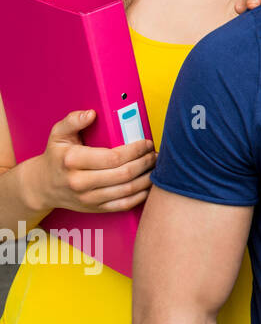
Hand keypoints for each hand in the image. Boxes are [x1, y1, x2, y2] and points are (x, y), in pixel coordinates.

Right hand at [21, 110, 155, 214]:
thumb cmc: (56, 157)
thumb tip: (91, 114)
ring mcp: (88, 198)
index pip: (113, 157)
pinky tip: (148, 185)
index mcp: (73, 161)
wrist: (42, 185)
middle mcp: (80, 182)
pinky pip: (124, 204)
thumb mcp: (58, 135)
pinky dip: (141, 195)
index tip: (146, 143)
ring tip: (155, 167)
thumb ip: (73, 120)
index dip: (135, 150)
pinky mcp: (95, 209)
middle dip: (145, 163)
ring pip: (127, 190)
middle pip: (124, 174)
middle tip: (155, 154)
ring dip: (147, 178)